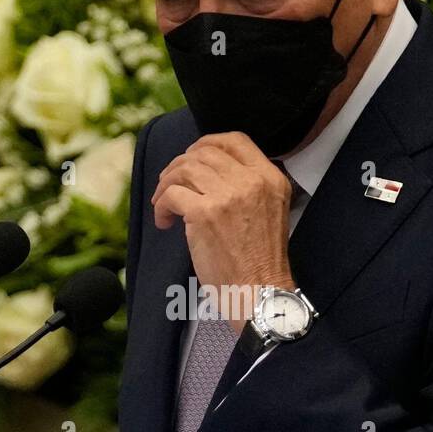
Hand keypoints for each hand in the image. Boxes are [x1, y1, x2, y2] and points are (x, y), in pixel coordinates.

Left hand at [152, 131, 295, 330]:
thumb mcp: (270, 211)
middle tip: (170, 183)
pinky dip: (161, 206)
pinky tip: (164, 221)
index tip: (192, 155)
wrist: (259, 291)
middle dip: (180, 164)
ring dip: (167, 183)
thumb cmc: (260, 261)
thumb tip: (210, 173)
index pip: (236, 140)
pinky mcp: (204, 213)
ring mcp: (227, 195)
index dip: (208, 142)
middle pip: (204, 152)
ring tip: (163, 203)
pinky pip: (171, 194)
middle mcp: (251, 181)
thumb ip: (249, 187)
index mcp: (270, 178)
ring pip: (184, 169)